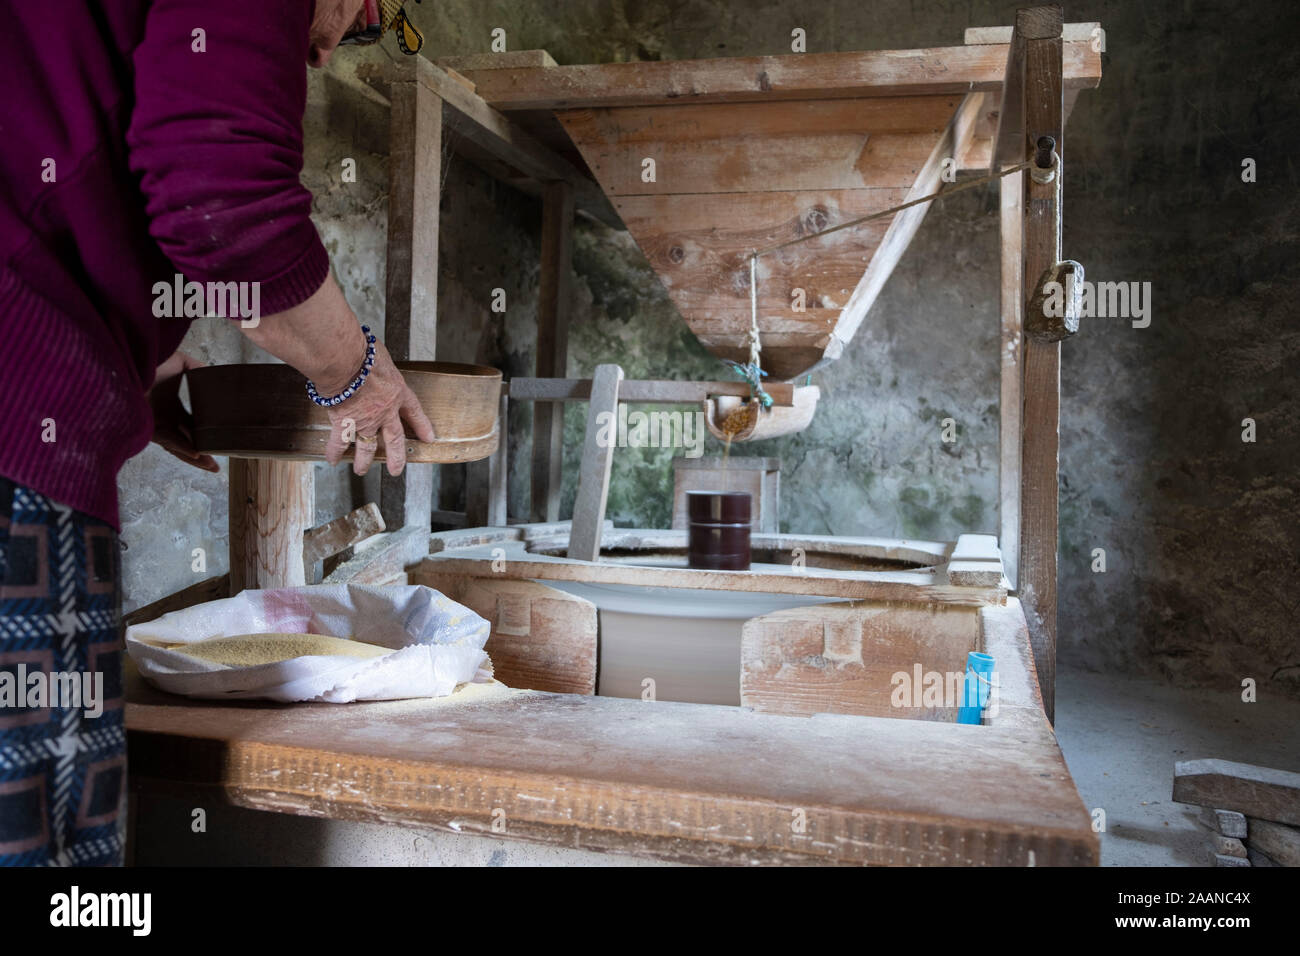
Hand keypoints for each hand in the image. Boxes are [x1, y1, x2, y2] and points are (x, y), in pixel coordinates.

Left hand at [150, 350, 219, 472]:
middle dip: (202, 455)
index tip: (220, 442)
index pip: (190, 426)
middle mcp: (162, 418)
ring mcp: (154, 424)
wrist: (129, 360)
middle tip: (217, 467)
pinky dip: (182, 448)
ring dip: (195, 458)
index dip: (205, 435)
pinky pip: (167, 441)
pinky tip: (197, 453)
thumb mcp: (179, 362)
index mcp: (169, 406)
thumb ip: (196, 368)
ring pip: (177, 446)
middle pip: (185, 441)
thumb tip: (211, 374)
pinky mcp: (145, 428)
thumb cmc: (149, 359)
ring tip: (212, 467)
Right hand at [238, 275, 434, 475]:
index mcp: (398, 393)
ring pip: (367, 447)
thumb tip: (370, 351)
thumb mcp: (381, 353)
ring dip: (365, 461)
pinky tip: (332, 461)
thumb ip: (379, 360)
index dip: (422, 426)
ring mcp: (365, 421)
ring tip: (362, 471)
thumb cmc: (363, 350)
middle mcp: (385, 412)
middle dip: (397, 456)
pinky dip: (334, 452)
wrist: (346, 361)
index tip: (429, 438)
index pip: (414, 412)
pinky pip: (338, 442)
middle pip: (394, 440)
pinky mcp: (344, 423)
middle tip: (398, 470)